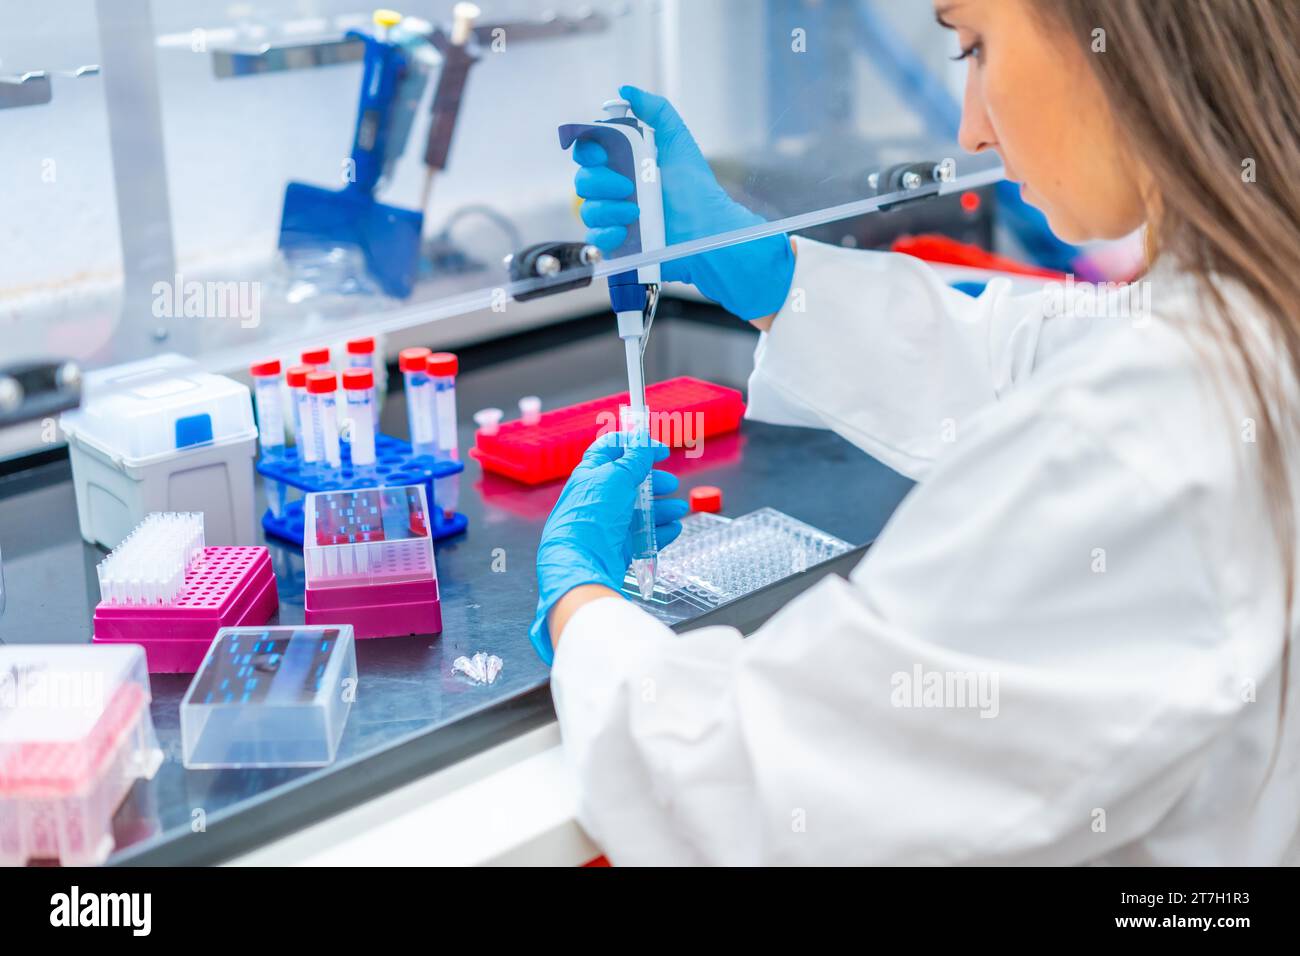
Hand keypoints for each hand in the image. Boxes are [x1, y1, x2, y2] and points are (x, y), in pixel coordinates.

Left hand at [529, 432, 688, 663]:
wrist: (584, 561)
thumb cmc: (594, 513)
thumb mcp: (617, 476)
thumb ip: (635, 458)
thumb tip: (643, 439)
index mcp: (592, 473)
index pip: (612, 449)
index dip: (637, 445)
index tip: (660, 450)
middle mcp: (600, 497)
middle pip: (632, 482)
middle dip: (655, 482)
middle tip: (670, 483)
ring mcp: (610, 522)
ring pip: (641, 510)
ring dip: (664, 507)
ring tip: (680, 509)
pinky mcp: (619, 544)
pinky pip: (644, 535)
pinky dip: (660, 531)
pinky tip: (674, 528)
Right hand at [572, 85, 795, 320]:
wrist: (706, 228)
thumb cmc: (695, 186)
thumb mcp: (677, 139)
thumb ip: (654, 110)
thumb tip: (625, 90)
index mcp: (625, 162)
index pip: (588, 152)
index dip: (588, 151)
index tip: (602, 154)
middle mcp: (616, 189)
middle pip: (583, 180)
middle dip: (601, 182)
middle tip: (629, 186)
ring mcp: (615, 217)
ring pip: (588, 209)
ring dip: (608, 208)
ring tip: (635, 211)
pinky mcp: (617, 244)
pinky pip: (595, 239)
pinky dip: (606, 234)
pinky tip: (626, 231)